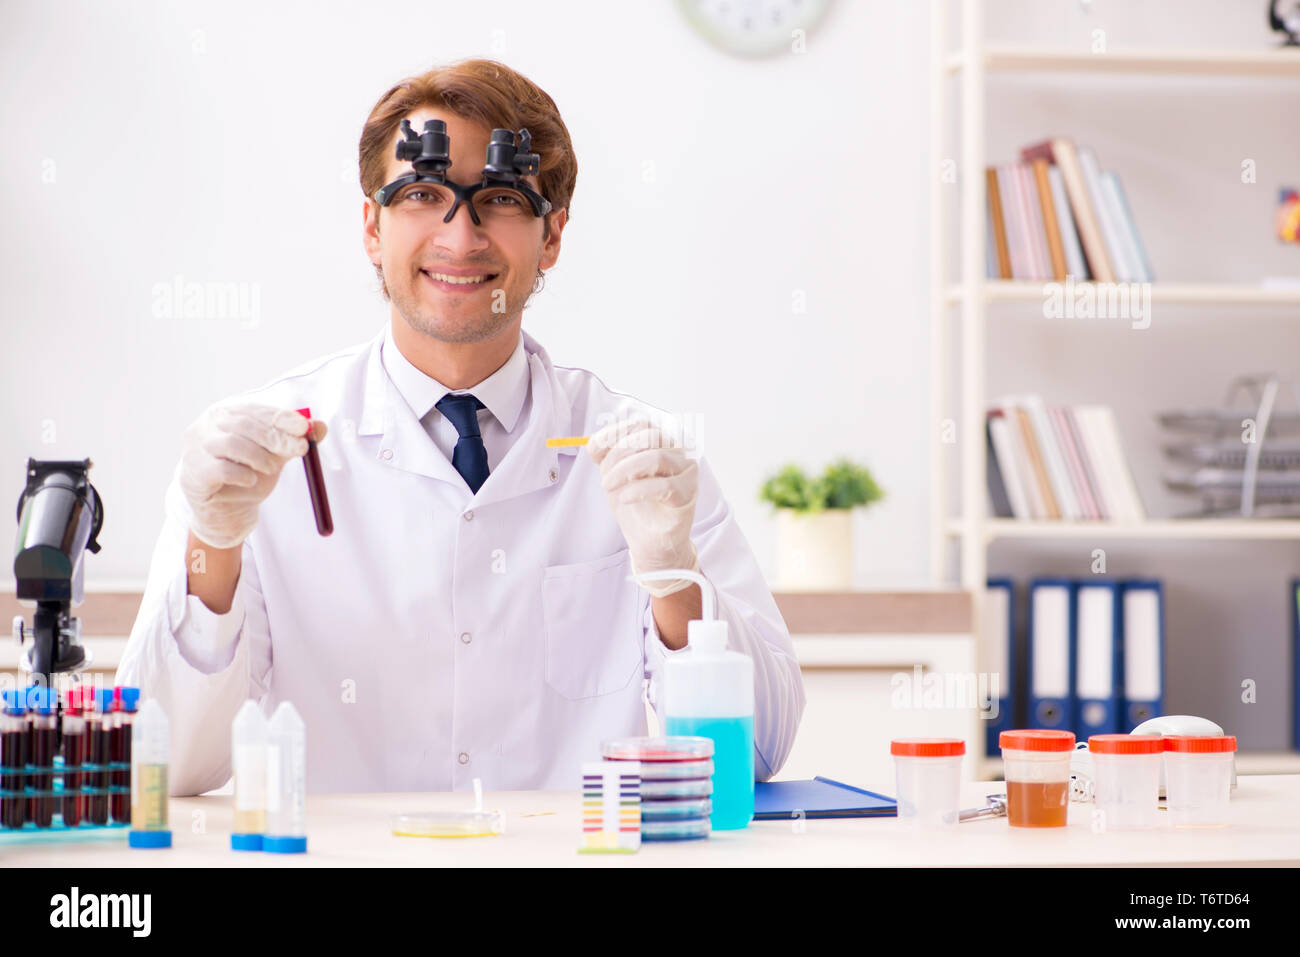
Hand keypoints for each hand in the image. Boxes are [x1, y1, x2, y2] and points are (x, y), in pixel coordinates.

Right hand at [179, 401, 326, 548]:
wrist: (227, 510)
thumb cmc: (249, 475)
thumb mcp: (276, 457)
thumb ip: (294, 441)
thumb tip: (320, 426)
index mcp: (229, 414)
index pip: (257, 410)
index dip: (282, 418)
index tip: (304, 428)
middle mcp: (209, 425)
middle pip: (244, 424)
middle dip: (277, 437)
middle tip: (300, 450)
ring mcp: (197, 447)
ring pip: (231, 443)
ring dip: (259, 457)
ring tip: (270, 470)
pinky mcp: (193, 472)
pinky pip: (220, 469)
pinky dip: (241, 474)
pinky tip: (250, 481)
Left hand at [587, 418, 698, 596]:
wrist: (649, 541)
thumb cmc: (635, 505)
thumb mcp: (614, 476)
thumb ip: (606, 456)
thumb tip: (594, 442)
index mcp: (658, 442)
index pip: (640, 423)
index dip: (615, 432)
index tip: (595, 450)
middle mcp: (675, 451)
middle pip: (649, 435)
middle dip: (619, 454)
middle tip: (604, 480)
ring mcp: (686, 470)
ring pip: (657, 457)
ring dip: (626, 471)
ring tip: (609, 488)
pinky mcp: (688, 493)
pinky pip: (665, 486)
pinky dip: (639, 490)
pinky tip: (625, 499)